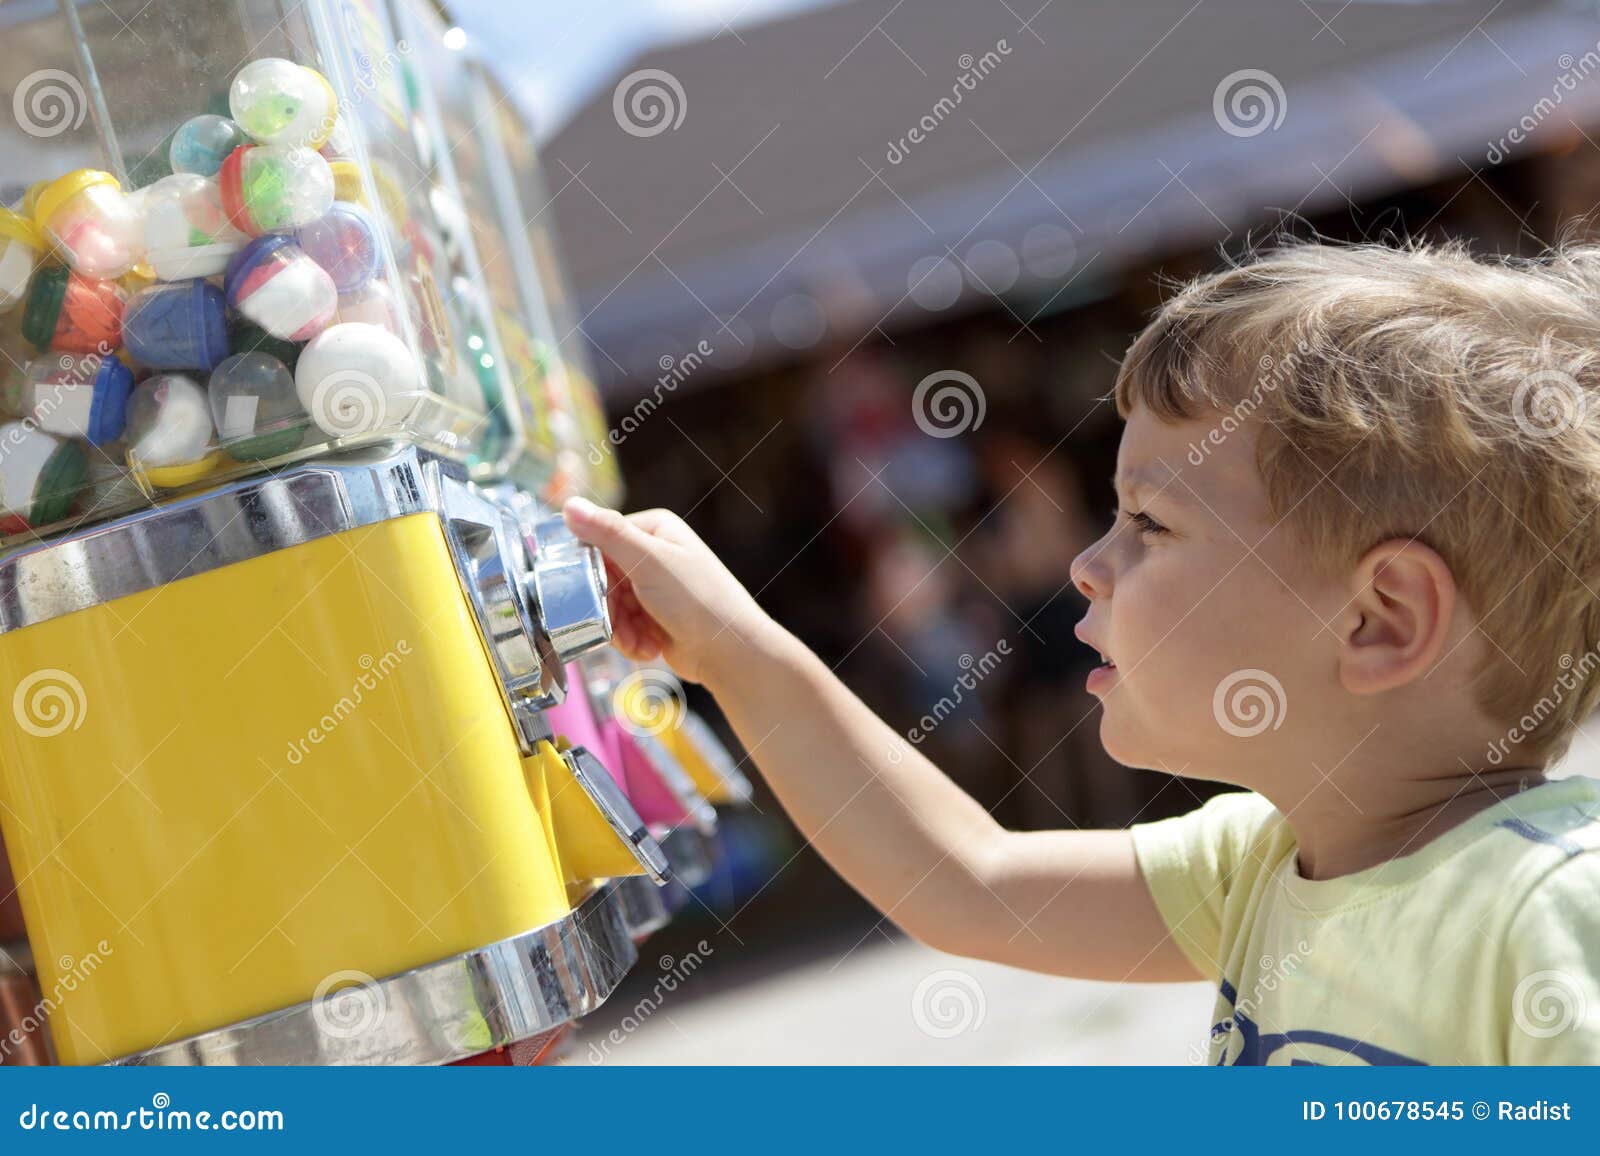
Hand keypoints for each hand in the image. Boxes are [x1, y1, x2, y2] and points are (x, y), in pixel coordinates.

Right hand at [561, 497, 781, 687]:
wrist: (730, 652)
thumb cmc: (698, 601)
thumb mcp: (649, 562)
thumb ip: (608, 534)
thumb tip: (569, 505)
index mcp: (655, 529)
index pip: (600, 541)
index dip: (592, 571)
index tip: (593, 593)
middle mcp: (654, 554)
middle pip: (603, 579)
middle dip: (609, 609)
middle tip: (619, 626)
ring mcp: (655, 587)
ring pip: (611, 607)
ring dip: (621, 630)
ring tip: (640, 642)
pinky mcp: (655, 617)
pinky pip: (625, 626)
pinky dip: (632, 640)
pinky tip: (649, 648)